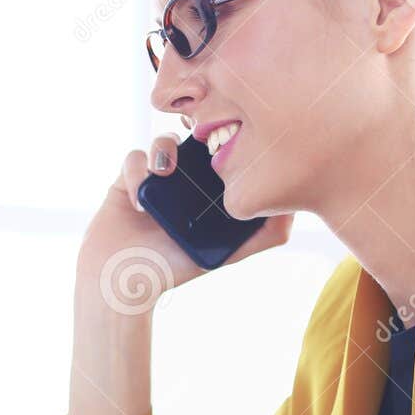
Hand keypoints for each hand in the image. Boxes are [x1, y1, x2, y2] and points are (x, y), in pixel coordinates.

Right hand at [77, 134, 294, 311]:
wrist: (121, 283)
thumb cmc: (172, 271)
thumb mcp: (225, 255)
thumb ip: (263, 237)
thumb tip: (294, 211)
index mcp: (207, 192)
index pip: (221, 153)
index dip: (226, 140)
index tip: (230, 140)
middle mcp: (183, 182)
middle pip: (193, 139)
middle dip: (195, 132)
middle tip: (199, 138)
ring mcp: (154, 179)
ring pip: (163, 142)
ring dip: (163, 150)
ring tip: (164, 173)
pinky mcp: (127, 180)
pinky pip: (133, 158)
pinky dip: (138, 172)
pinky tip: (141, 201)